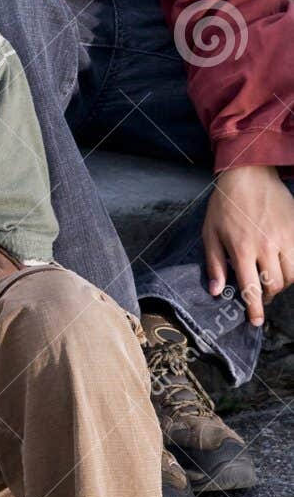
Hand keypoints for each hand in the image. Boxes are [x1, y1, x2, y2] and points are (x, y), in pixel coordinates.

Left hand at [203, 164, 293, 326]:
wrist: (248, 174)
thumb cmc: (225, 204)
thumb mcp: (210, 232)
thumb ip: (215, 264)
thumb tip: (217, 291)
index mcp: (241, 248)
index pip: (251, 289)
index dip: (255, 310)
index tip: (256, 322)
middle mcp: (265, 246)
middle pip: (274, 286)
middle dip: (267, 297)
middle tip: (260, 296)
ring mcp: (284, 238)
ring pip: (290, 276)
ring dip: (280, 283)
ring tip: (270, 279)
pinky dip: (292, 268)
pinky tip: (281, 265)